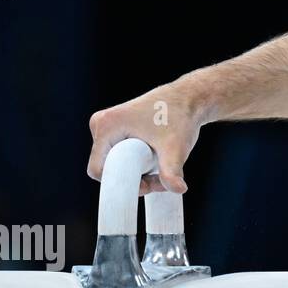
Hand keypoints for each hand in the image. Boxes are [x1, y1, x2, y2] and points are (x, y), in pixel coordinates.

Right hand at [87, 85, 204, 194]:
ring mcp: (106, 126)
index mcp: (107, 125)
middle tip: (158, 181)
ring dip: (135, 173)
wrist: (188, 98)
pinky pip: (116, 155)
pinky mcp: (114, 129)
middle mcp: (101, 124)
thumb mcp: (175, 147)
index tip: (147, 186)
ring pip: (113, 163)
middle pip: (106, 167)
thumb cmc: (180, 117)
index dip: (120, 184)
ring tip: (160, 170)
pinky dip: (134, 164)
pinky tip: (154, 162)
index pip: (99, 169)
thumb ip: (172, 171)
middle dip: (131, 179)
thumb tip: (178, 189)